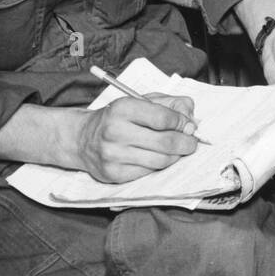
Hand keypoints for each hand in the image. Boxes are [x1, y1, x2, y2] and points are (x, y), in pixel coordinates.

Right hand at [74, 94, 198, 182]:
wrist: (83, 139)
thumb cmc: (118, 118)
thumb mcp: (141, 101)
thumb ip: (170, 104)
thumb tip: (191, 121)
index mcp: (122, 108)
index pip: (163, 118)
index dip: (182, 123)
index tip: (188, 125)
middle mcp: (115, 131)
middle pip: (166, 143)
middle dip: (186, 143)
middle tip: (191, 142)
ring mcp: (113, 155)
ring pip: (160, 161)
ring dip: (175, 156)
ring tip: (176, 150)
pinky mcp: (114, 174)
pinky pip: (148, 173)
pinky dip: (158, 166)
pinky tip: (155, 158)